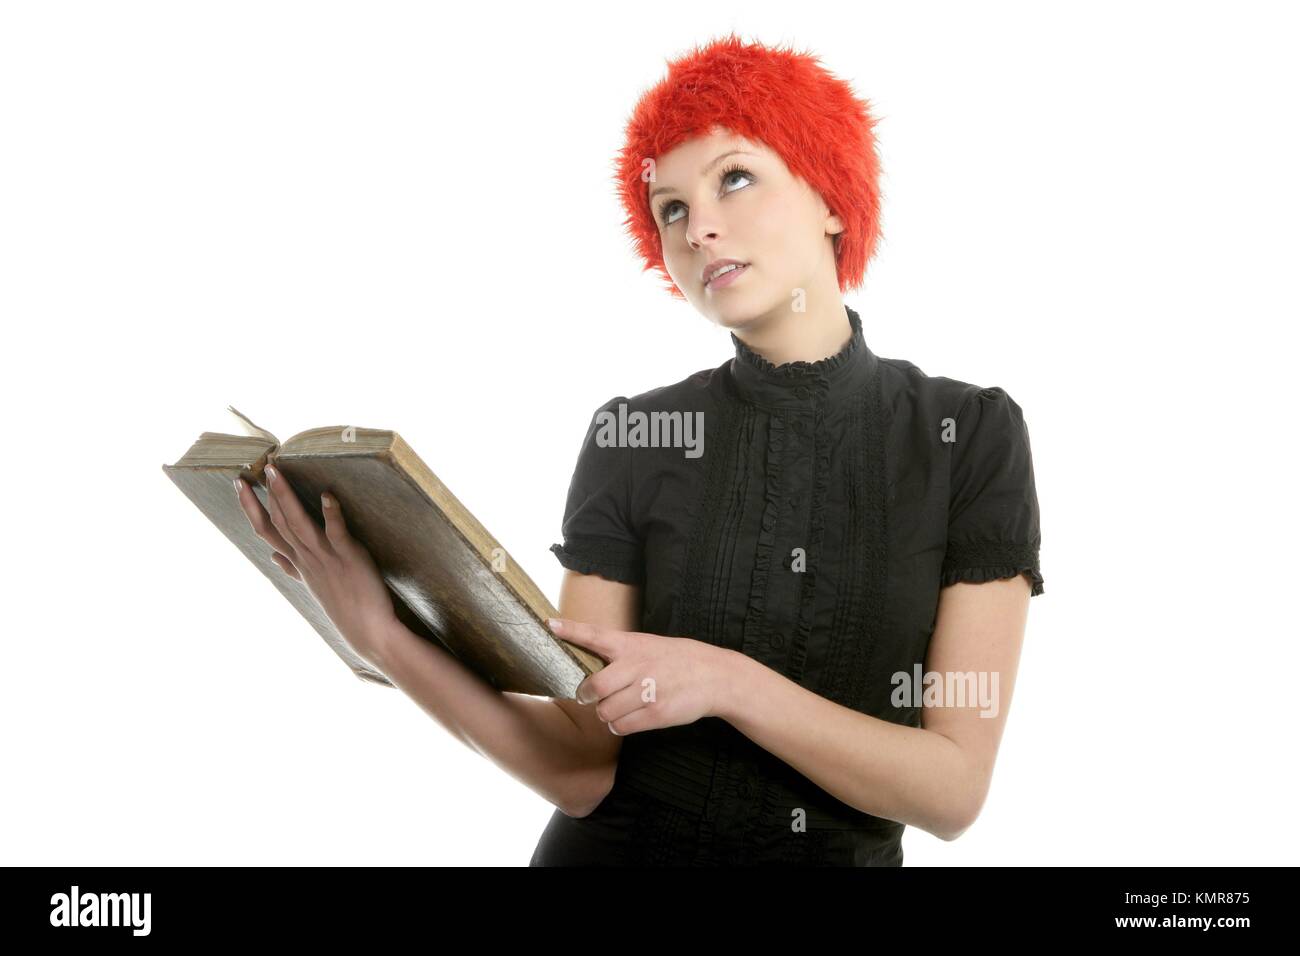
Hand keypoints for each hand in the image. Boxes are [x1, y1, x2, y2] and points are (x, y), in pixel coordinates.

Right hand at [234, 463, 397, 671]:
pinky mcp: (349, 557)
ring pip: (299, 524)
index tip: (240, 484)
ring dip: (287, 497)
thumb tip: (273, 557)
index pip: (266, 530)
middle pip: (279, 523)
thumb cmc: (342, 604)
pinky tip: (327, 495)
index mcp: (297, 561)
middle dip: (265, 495)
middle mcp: (306, 557)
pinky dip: (331, 514)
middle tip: (255, 468)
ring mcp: (326, 557)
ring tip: (276, 472)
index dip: (251, 507)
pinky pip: (337, 533)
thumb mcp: (312, 583)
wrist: (367, 630)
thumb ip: (292, 568)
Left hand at [547, 618, 733, 735]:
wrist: (715, 676)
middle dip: (587, 695)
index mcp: (633, 645)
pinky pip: (622, 726)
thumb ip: (622, 654)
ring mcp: (648, 691)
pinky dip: (619, 726)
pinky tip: (628, 718)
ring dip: (605, 714)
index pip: (596, 635)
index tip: (550, 624)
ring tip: (617, 708)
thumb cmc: (678, 659)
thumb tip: (592, 672)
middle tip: (589, 696)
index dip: (571, 630)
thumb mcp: (650, 645)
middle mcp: (638, 666)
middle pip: (594, 686)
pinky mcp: (656, 714)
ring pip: (605, 711)